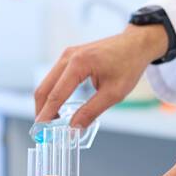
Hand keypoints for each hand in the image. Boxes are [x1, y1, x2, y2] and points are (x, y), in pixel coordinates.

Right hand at [33, 25, 168, 127]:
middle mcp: (68, 57)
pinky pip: (55, 77)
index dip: (46, 115)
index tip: (40, 131)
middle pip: (44, 88)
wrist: (136, 44)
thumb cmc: (129, 65)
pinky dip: (53, 93)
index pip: (56, 95)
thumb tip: (73, 128)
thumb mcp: (114, 93)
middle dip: (41, 110)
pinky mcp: (70, 56)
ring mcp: (67, 54)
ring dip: (46, 102)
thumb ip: (91, 111)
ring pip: (47, 82)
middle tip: (43, 130)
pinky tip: (59, 106)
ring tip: (52, 121)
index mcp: (79, 64)